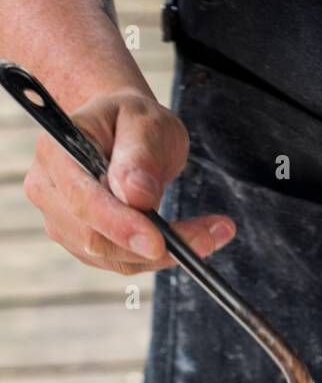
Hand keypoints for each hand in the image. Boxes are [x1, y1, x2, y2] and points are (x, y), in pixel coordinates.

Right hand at [23, 88, 235, 274]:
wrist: (122, 131)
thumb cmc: (132, 120)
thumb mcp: (145, 121)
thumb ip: (140, 154)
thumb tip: (137, 196)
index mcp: (57, 152)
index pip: (83, 201)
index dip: (119, 225)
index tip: (158, 241)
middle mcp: (50, 191)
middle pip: (96, 239)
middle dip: (154, 247)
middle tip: (208, 238)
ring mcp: (63, 222)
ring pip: (115, 258)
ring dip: (166, 255)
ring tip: (210, 234)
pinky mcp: (84, 245)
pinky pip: (125, 263)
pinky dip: (161, 257)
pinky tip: (192, 239)